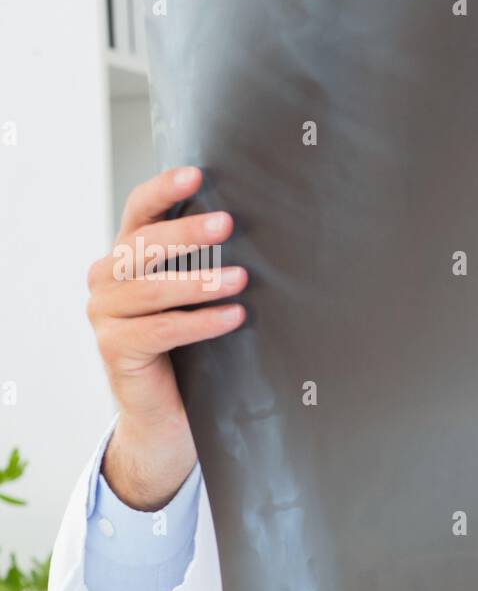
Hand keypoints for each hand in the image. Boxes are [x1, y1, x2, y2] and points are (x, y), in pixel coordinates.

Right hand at [86, 165, 245, 508]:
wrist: (165, 415)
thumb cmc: (189, 349)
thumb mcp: (195, 300)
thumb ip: (205, 265)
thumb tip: (260, 232)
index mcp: (124, 258)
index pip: (138, 213)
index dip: (163, 192)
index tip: (196, 175)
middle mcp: (105, 281)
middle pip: (142, 247)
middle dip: (186, 234)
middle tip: (227, 224)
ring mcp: (104, 316)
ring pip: (152, 290)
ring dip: (200, 281)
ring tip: (241, 278)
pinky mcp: (115, 350)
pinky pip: (160, 331)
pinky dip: (199, 322)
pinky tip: (232, 316)